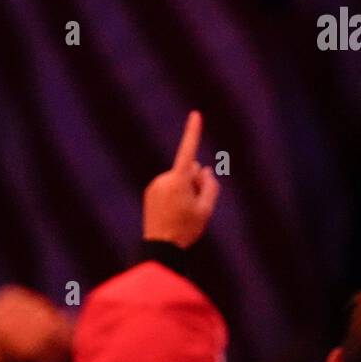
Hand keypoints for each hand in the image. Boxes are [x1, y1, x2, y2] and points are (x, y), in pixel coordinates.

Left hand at [143, 110, 219, 247]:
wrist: (161, 247)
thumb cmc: (186, 229)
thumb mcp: (206, 209)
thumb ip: (210, 186)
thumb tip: (204, 170)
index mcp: (178, 180)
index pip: (188, 151)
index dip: (192, 132)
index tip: (195, 114)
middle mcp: (164, 178)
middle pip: (189, 171)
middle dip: (195, 182)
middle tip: (194, 207)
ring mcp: (155, 185)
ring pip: (179, 180)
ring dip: (185, 190)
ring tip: (181, 213)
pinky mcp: (150, 192)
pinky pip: (169, 187)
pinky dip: (175, 195)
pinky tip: (173, 213)